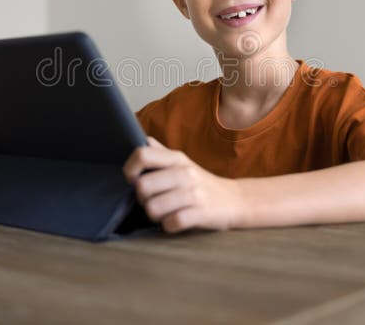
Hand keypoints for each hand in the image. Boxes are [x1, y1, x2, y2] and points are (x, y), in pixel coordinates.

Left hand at [122, 137, 243, 232]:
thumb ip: (161, 152)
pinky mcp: (200, 213)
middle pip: (142, 187)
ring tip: (165, 212)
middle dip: (142, 199)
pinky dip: (169, 225)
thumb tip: (142, 139)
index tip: (133, 179)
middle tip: (153, 200)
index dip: (130, 169)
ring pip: (153, 208)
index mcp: (176, 158)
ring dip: (155, 215)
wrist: (235, 199)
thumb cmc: (201, 182)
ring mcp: (193, 193)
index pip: (142, 154)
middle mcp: (184, 172)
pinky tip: (175, 221)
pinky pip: (170, 223)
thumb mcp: (183, 163)